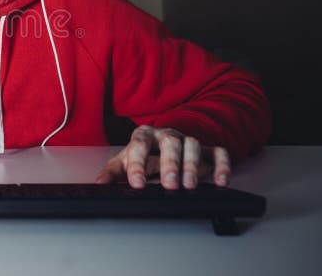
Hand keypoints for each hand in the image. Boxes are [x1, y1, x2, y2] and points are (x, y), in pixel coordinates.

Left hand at [95, 125, 230, 189]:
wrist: (164, 144)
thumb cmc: (144, 154)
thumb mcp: (125, 162)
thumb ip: (112, 172)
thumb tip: (99, 184)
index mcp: (143, 135)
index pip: (139, 145)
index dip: (137, 163)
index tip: (137, 183)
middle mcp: (166, 135)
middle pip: (169, 142)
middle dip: (169, 164)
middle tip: (169, 185)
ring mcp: (187, 140)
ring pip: (192, 145)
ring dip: (191, 165)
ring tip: (189, 186)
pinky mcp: (207, 150)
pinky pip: (218, 153)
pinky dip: (222, 165)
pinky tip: (221, 181)